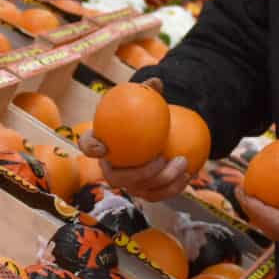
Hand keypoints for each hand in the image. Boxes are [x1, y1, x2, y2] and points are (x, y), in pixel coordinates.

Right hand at [78, 78, 190, 200]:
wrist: (158, 133)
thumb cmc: (147, 113)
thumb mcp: (147, 100)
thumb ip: (148, 92)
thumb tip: (156, 83)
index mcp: (100, 143)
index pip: (88, 145)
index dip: (91, 149)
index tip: (103, 147)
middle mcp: (109, 168)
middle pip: (116, 178)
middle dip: (140, 173)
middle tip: (162, 158)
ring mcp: (126, 184)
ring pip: (141, 190)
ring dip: (164, 180)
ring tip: (184, 163)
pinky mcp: (144, 192)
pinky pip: (157, 195)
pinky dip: (174, 187)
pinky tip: (190, 174)